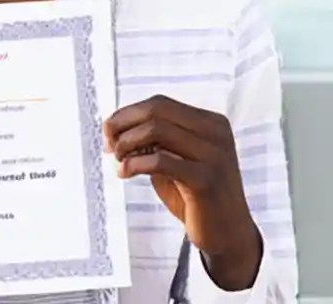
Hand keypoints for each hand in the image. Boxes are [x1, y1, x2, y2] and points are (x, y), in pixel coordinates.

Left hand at [104, 95, 261, 288]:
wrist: (227, 234)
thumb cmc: (194, 195)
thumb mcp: (175, 159)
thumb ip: (154, 139)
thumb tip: (114, 125)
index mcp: (210, 122)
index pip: (159, 103)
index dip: (126, 115)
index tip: (109, 134)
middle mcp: (215, 133)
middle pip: (155, 110)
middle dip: (122, 124)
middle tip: (109, 146)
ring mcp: (214, 155)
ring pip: (156, 129)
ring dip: (127, 143)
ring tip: (120, 161)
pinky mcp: (206, 179)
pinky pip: (160, 160)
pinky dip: (134, 163)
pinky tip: (125, 173)